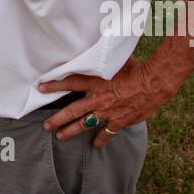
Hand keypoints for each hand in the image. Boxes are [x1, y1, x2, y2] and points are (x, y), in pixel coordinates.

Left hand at [37, 56, 168, 149]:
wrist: (152, 83)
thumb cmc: (136, 68)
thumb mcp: (116, 60)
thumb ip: (104, 60)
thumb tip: (100, 48)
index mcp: (95, 81)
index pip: (69, 82)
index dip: (53, 85)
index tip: (40, 87)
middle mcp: (97, 98)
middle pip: (71, 110)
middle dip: (57, 119)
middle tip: (46, 125)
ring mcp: (107, 112)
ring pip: (84, 124)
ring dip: (70, 131)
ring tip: (60, 136)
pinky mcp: (118, 121)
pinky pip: (106, 134)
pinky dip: (100, 140)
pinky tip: (94, 145)